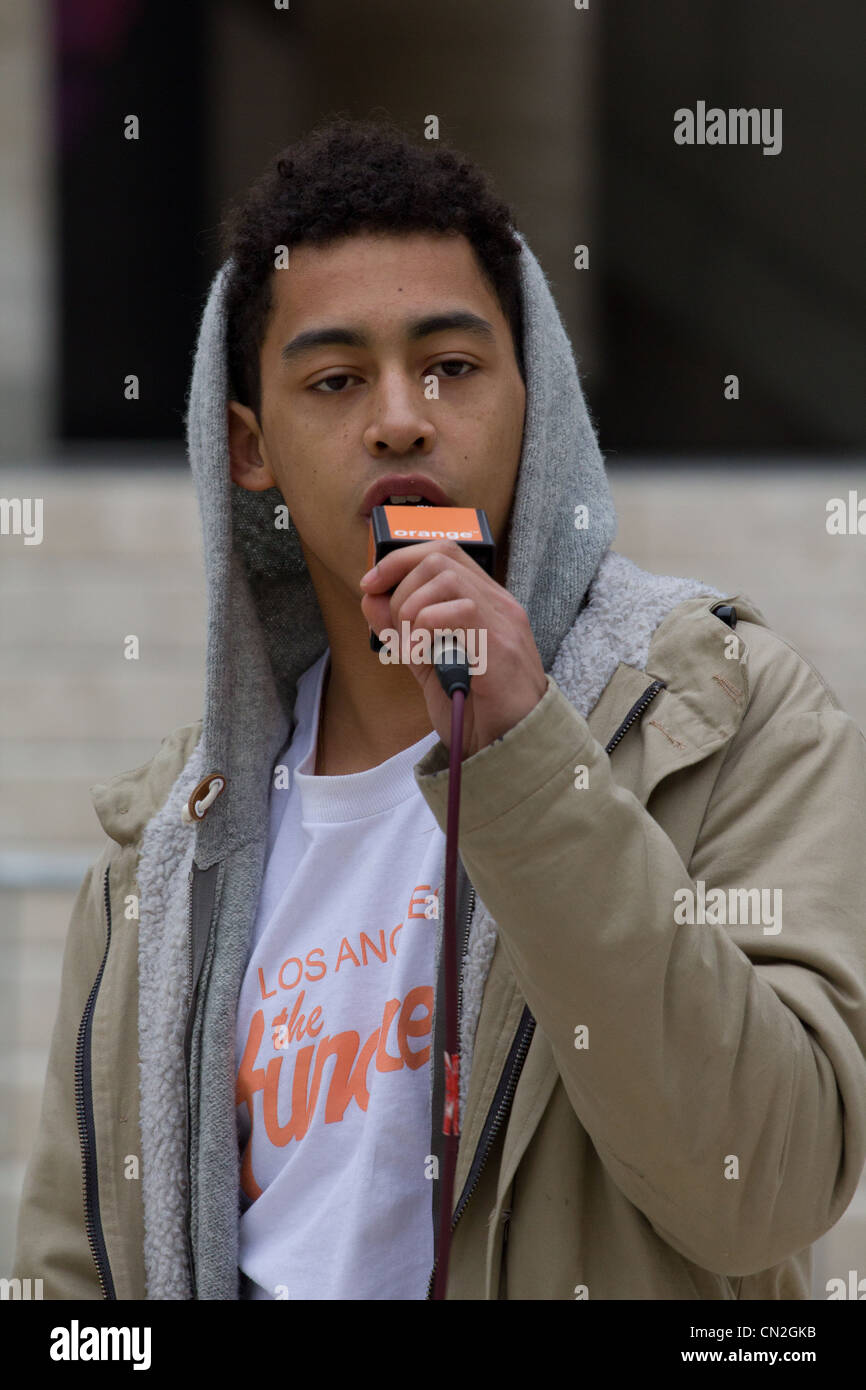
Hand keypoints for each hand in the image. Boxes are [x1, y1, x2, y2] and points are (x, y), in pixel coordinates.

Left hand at [359, 539, 547, 758]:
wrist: (510, 748)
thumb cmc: (475, 711)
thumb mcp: (427, 665)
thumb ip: (402, 632)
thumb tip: (370, 598)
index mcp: (484, 603)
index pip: (442, 553)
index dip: (399, 561)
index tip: (370, 585)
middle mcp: (498, 603)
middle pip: (439, 558)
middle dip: (399, 588)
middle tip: (394, 631)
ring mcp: (504, 621)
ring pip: (445, 578)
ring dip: (411, 609)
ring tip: (411, 647)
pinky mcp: (502, 644)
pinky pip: (458, 611)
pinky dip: (426, 628)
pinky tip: (423, 656)